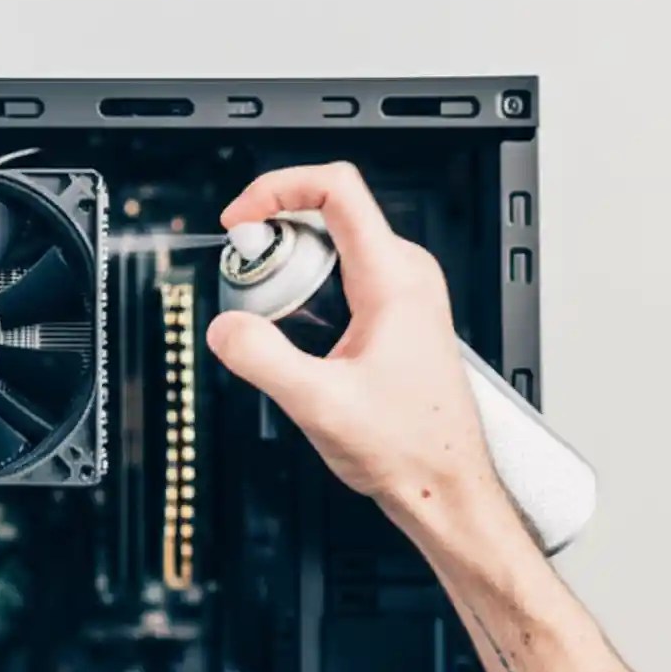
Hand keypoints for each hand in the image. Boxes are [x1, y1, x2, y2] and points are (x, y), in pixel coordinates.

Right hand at [206, 162, 505, 516]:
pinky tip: (290, 326)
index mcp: (393, 279)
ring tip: (265, 305)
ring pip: (331, 242)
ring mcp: (403, 290)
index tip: (241, 218)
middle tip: (243, 272)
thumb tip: (225, 326)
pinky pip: (340, 270)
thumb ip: (263, 360)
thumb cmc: (408, 448)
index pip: (336, 188)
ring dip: (286, 261)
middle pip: (326, 211)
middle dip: (273, 232)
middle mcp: (405, 274)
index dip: (277, 187)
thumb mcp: (320, 405)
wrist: (445, 483)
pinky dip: (303, 283)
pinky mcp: (394, 311)